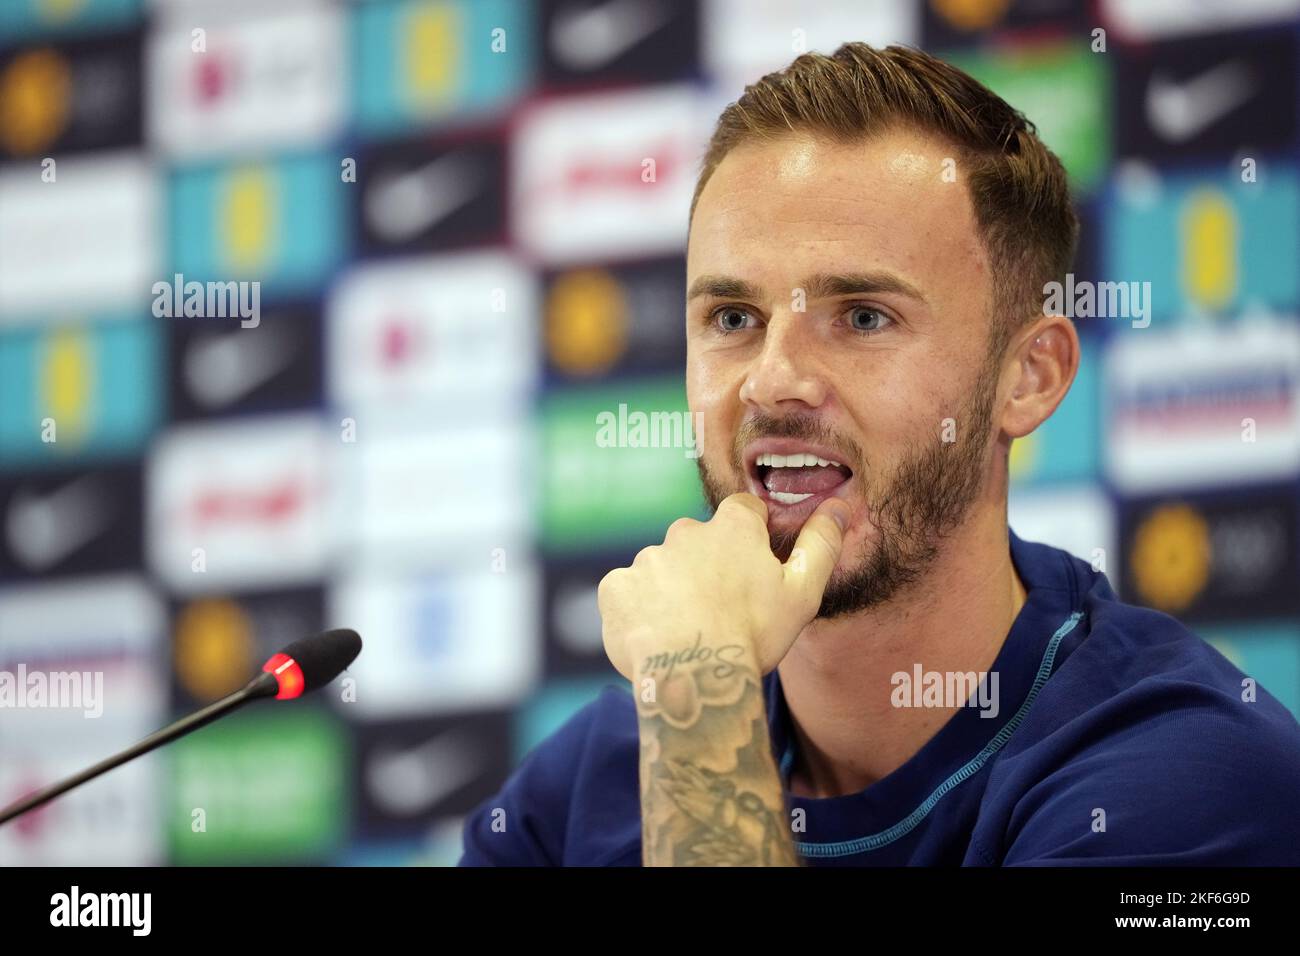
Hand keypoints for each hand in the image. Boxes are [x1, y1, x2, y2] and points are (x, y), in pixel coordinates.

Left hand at [598, 492, 849, 681]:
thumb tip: (839, 507)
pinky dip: (640, 610)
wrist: (693, 679)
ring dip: (673, 591)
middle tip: (721, 610)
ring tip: (688, 632)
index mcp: (732, 527)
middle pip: (700, 541)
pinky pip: (629, 593)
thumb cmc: (753, 636)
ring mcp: (647, 557)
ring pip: (664, 569)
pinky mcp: (616, 586)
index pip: (745, 512)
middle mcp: (685, 531)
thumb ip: (821, 545)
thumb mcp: (802, 593)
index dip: (751, 538)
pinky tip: (656, 637)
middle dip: (708, 567)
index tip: (753, 569)